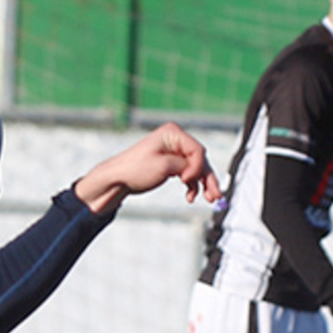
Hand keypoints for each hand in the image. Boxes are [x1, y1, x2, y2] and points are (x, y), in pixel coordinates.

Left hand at [72, 123, 218, 214]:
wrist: (117, 179)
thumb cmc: (134, 170)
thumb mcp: (163, 167)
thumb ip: (185, 165)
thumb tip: (198, 170)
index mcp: (172, 133)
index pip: (197, 150)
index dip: (197, 167)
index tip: (186, 181)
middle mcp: (175, 140)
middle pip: (199, 159)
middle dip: (207, 178)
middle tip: (215, 196)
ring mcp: (173, 151)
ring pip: (196, 168)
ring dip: (202, 184)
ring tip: (209, 199)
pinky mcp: (171, 163)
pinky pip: (188, 173)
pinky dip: (191, 185)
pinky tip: (191, 196)